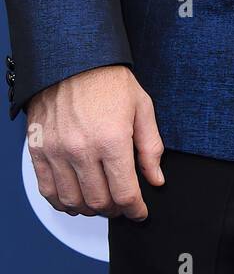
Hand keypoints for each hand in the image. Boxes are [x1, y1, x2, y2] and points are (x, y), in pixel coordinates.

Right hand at [24, 65, 164, 221]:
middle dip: (115, 210)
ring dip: (90, 209)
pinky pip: (47, 190)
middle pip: (99, 202)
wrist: (72, 60)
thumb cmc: (108, 80)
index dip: (135, 209)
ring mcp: (56, 151)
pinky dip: (62, 202)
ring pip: (73, 202)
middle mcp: (81, 149)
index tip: (140, 212)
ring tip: (101, 201)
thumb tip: (156, 179)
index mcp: (111, 139)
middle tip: (122, 205)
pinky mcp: (38, 151)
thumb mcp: (142, 107)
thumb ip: (151, 147)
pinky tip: (75, 198)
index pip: (125, 193)